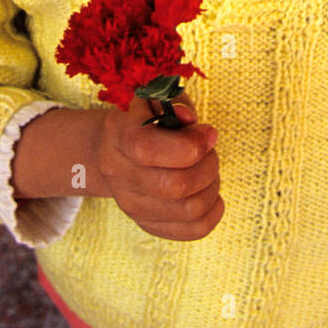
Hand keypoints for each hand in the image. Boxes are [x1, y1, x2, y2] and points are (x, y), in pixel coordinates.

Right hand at [96, 88, 223, 240]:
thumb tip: (187, 118)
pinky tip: (211, 194)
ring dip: (212, 187)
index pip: (148, 150)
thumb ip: (173, 101)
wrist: (115, 147)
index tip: (209, 133)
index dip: (190, 144)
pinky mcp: (147, 223)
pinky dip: (212, 213)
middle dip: (207, 166)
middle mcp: (118, 174)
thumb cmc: (144, 116)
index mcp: (118, 135)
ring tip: (209, 170)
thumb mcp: (155, 96)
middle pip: (173, 186)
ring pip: (188, 211)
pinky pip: (191, 230)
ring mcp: (131, 204)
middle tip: (210, 152)